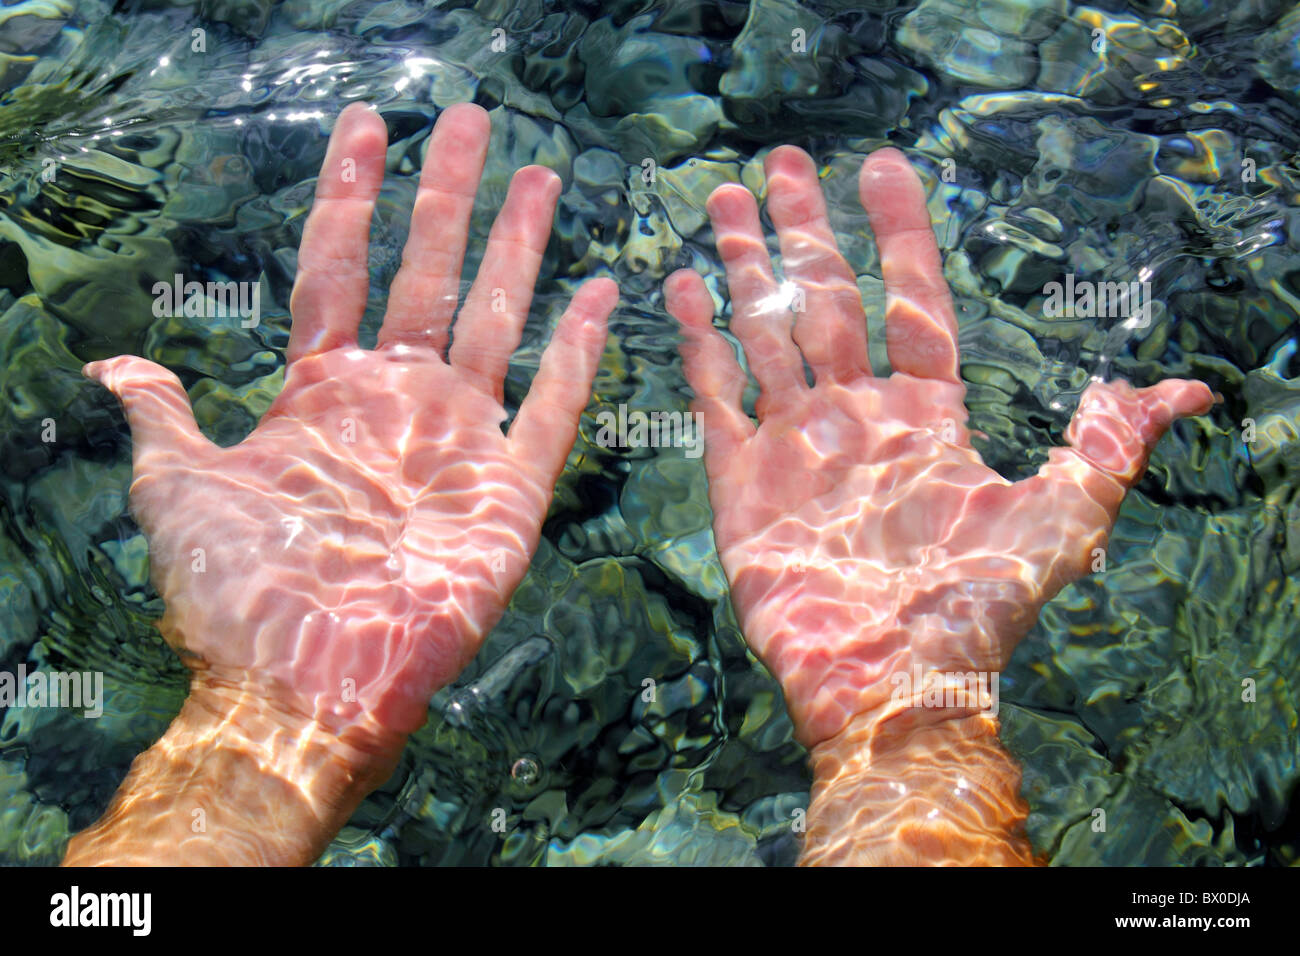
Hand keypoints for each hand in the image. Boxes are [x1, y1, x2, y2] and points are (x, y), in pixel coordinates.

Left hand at [85, 102, 616, 764]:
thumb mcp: (180, 492)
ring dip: (519, 248)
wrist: (304, 689)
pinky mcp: (510, 493)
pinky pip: (553, 409)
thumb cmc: (240, 596)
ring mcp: (458, 440)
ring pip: (498, 320)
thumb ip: (165, 418)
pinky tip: (597, 293)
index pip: (341, 266)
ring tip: (542, 178)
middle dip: (451, 195)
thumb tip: (117, 365)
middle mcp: (396, 400)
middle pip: (430, 273)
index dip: (354, 194)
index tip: (370, 126)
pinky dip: (578, 352)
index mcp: (322, 391)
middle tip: (474, 121)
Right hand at [666, 146, 1212, 748]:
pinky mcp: (742, 481)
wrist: (890, 685)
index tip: (881, 167)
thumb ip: (1111, 446)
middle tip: (782, 162)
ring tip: (727, 199)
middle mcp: (857, 416)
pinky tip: (684, 288)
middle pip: (827, 300)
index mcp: (926, 416)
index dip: (897, 234)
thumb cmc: (977, 608)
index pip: (910, 301)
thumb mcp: (1060, 520)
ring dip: (747, 268)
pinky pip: (717, 396)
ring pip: (766, 333)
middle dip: (805, 231)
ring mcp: (795, 445)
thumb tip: (1187, 390)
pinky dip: (700, 342)